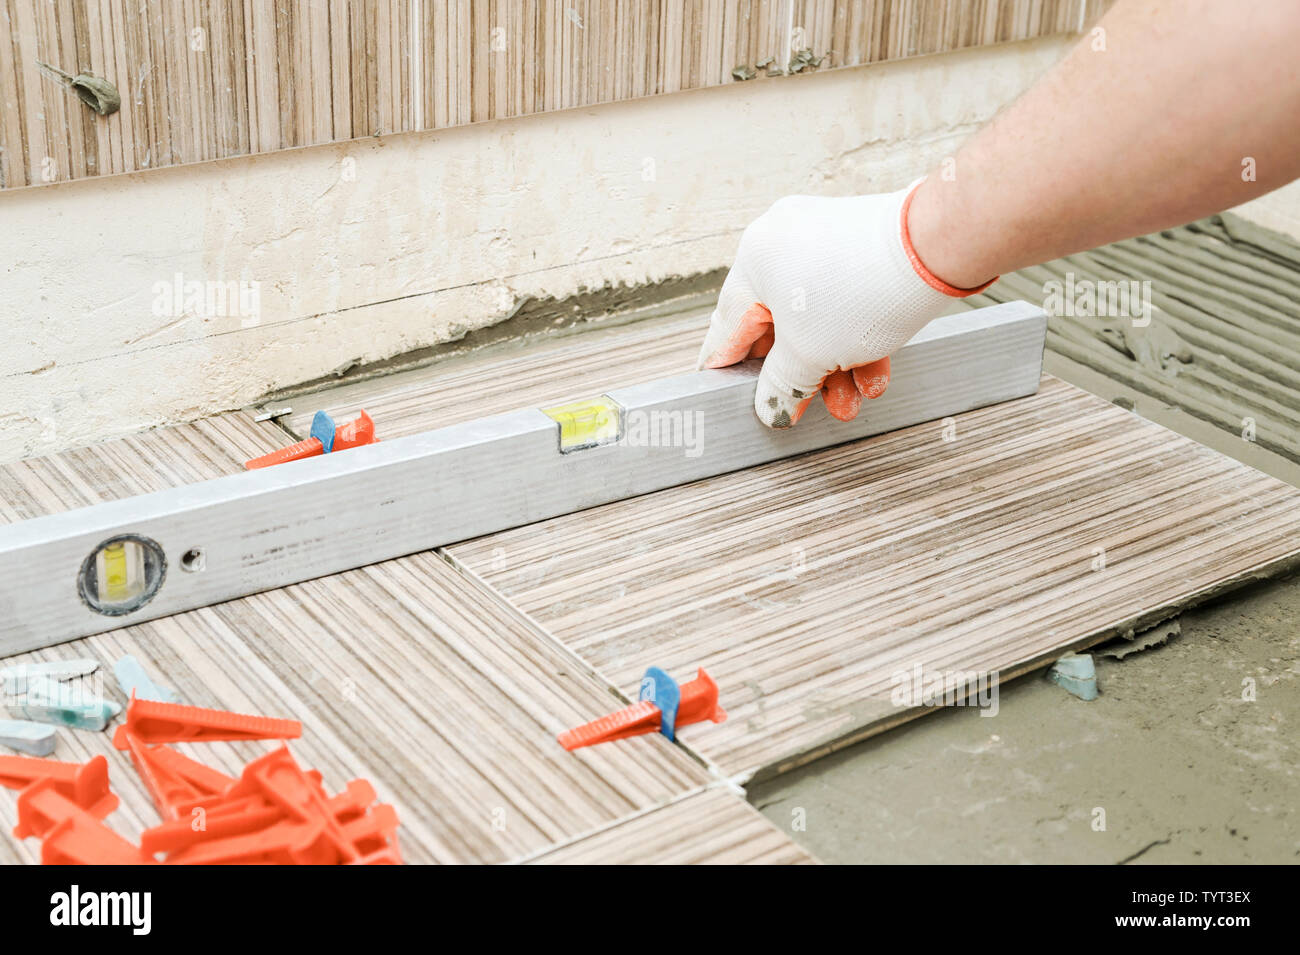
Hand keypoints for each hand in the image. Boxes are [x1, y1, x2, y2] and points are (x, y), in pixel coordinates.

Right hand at [696, 182, 992, 427]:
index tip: (730, 392)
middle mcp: (782, 242)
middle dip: (802, 373)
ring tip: (852, 396)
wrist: (939, 246)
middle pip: (779, 325)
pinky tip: (873, 371)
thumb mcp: (810, 355)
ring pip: (817, 317)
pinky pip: (845, 298)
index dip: (729, 369)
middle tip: (808, 404)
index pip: (729, 329)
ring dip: (834, 363)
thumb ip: (782, 385)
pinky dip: (856, 336)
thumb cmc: (866, 287)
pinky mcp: (859, 242)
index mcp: (753, 260)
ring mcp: (823, 237)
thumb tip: (771, 406)